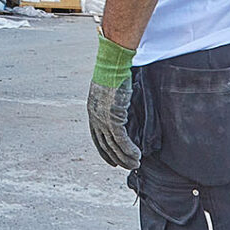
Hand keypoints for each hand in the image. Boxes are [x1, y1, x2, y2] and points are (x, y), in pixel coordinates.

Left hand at [88, 33, 140, 168]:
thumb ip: (113, 102)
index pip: (97, 138)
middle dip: (117, 158)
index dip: (105, 151)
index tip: (113, 161)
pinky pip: (121, 140)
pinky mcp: (113, 118)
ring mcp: (103, 119)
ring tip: (136, 164)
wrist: (113, 64)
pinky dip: (130, 150)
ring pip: (114, 145)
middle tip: (129, 165)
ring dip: (126, 157)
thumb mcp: (109, 90)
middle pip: (105, 145)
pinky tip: (137, 156)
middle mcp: (95, 117)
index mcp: (92, 111)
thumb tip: (121, 107)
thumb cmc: (113, 72)